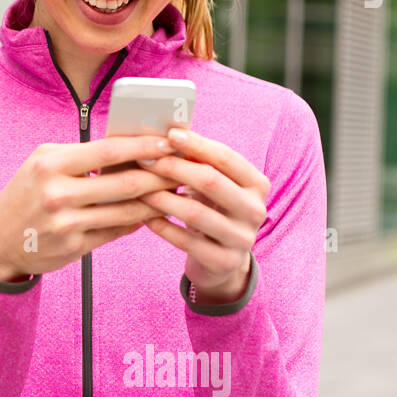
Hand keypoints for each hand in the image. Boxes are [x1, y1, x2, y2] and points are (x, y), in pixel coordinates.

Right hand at [0, 136, 179, 281]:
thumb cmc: (25, 195)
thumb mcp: (42, 164)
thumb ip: (81, 156)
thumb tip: (131, 150)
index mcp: (51, 164)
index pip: (109, 150)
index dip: (145, 146)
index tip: (171, 142)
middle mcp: (58, 193)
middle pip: (126, 183)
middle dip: (161, 176)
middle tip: (183, 169)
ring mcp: (66, 223)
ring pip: (127, 211)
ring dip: (155, 201)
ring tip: (174, 192)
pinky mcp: (74, 247)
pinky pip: (116, 231)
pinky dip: (137, 222)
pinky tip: (150, 213)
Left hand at [133, 127, 269, 303]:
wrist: (223, 262)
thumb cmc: (213, 211)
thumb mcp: (214, 187)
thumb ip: (199, 164)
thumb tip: (167, 135)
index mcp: (257, 185)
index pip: (227, 158)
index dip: (197, 145)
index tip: (169, 134)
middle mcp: (256, 210)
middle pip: (211, 181)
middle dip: (174, 167)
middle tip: (146, 160)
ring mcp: (242, 238)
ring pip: (195, 212)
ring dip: (162, 197)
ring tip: (138, 188)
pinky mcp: (224, 261)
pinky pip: (186, 241)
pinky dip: (162, 226)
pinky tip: (144, 217)